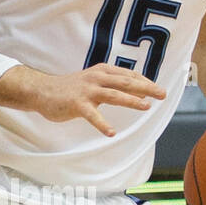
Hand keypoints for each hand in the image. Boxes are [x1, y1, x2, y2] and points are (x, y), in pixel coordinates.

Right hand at [0, 62, 165, 135]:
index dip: (145, 81)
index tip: (158, 89)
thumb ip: (111, 84)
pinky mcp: (77, 104)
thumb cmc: (70, 88)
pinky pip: (92, 115)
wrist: (42, 91)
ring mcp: (87, 91)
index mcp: (102, 72)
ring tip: (146, 107)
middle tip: (162, 94)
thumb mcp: (93, 81)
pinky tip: (111, 133)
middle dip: (146, 87)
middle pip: (126, 82)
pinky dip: (102, 124)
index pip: (128, 75)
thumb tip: (136, 92)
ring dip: (131, 100)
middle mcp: (97, 78)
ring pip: (114, 95)